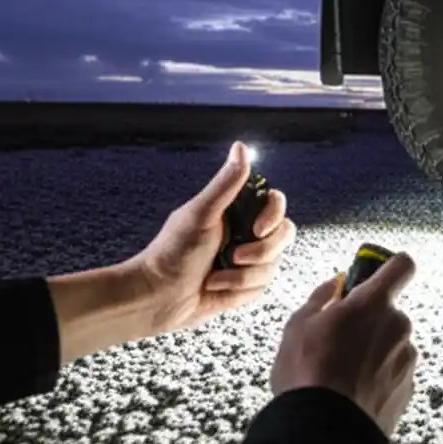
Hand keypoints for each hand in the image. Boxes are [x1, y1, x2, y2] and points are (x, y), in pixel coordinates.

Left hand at [47, 142, 294, 363]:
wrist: (158, 297)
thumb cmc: (174, 252)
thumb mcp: (200, 214)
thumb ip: (226, 183)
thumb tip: (241, 146)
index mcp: (236, 211)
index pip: (276, 204)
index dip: (274, 217)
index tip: (257, 230)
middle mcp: (245, 233)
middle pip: (284, 236)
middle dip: (260, 253)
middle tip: (232, 258)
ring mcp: (248, 261)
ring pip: (272, 266)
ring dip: (242, 277)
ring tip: (214, 279)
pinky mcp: (245, 286)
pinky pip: (262, 288)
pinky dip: (238, 292)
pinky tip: (215, 290)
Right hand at [270, 254, 417, 435]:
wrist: (324, 432)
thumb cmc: (307, 374)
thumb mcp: (298, 326)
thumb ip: (321, 298)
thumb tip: (335, 284)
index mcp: (373, 304)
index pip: (401, 266)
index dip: (390, 266)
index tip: (372, 276)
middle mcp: (398, 326)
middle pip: (389, 311)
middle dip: (369, 320)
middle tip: (337, 340)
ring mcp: (406, 359)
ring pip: (391, 343)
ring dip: (374, 350)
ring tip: (341, 374)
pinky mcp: (408, 389)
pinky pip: (393, 372)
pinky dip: (378, 377)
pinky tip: (352, 392)